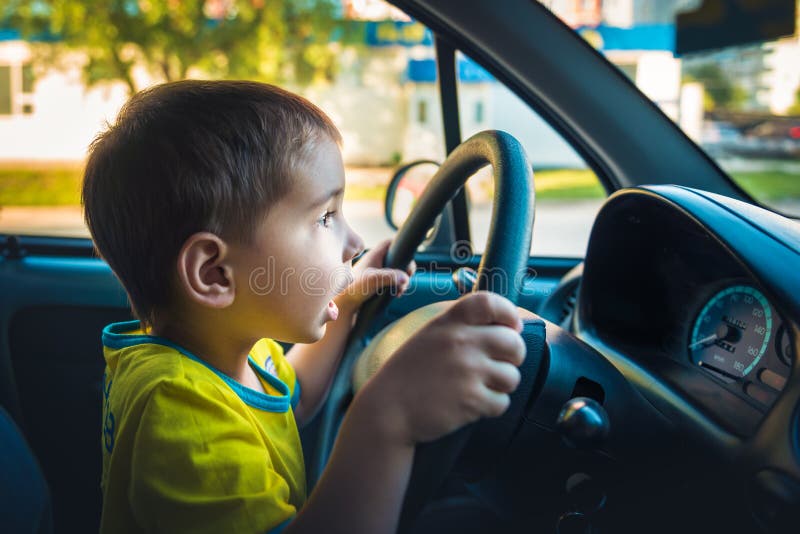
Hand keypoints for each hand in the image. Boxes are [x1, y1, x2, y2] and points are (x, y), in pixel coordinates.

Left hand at [335, 239, 415, 313]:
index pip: (390, 242)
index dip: (400, 245)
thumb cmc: (354, 289)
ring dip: (403, 280)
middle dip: (406, 269)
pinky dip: (398, 286)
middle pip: (398, 258)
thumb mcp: (373, 280)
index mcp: (374, 255)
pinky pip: (393, 281)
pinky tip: (396, 295)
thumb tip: (405, 278)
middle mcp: (376, 262)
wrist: (344, 304)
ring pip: (397, 271)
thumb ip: (389, 277)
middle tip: (407, 279)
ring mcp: (378, 272)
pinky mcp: (378, 283)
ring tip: (400, 291)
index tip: (407, 257)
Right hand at [357, 291, 525, 445]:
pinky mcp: (472, 401)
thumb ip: (463, 327)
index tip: (511, 327)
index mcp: (449, 322)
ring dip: (500, 385)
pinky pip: (502, 402)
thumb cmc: (411, 372)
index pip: (491, 303)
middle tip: (498, 365)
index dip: (509, 314)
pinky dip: (490, 406)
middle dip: (512, 357)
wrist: (388, 409)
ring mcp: (468, 371)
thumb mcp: (431, 335)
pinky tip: (470, 404)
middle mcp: (462, 342)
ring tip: (477, 387)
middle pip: (514, 344)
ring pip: (512, 376)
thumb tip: (512, 327)